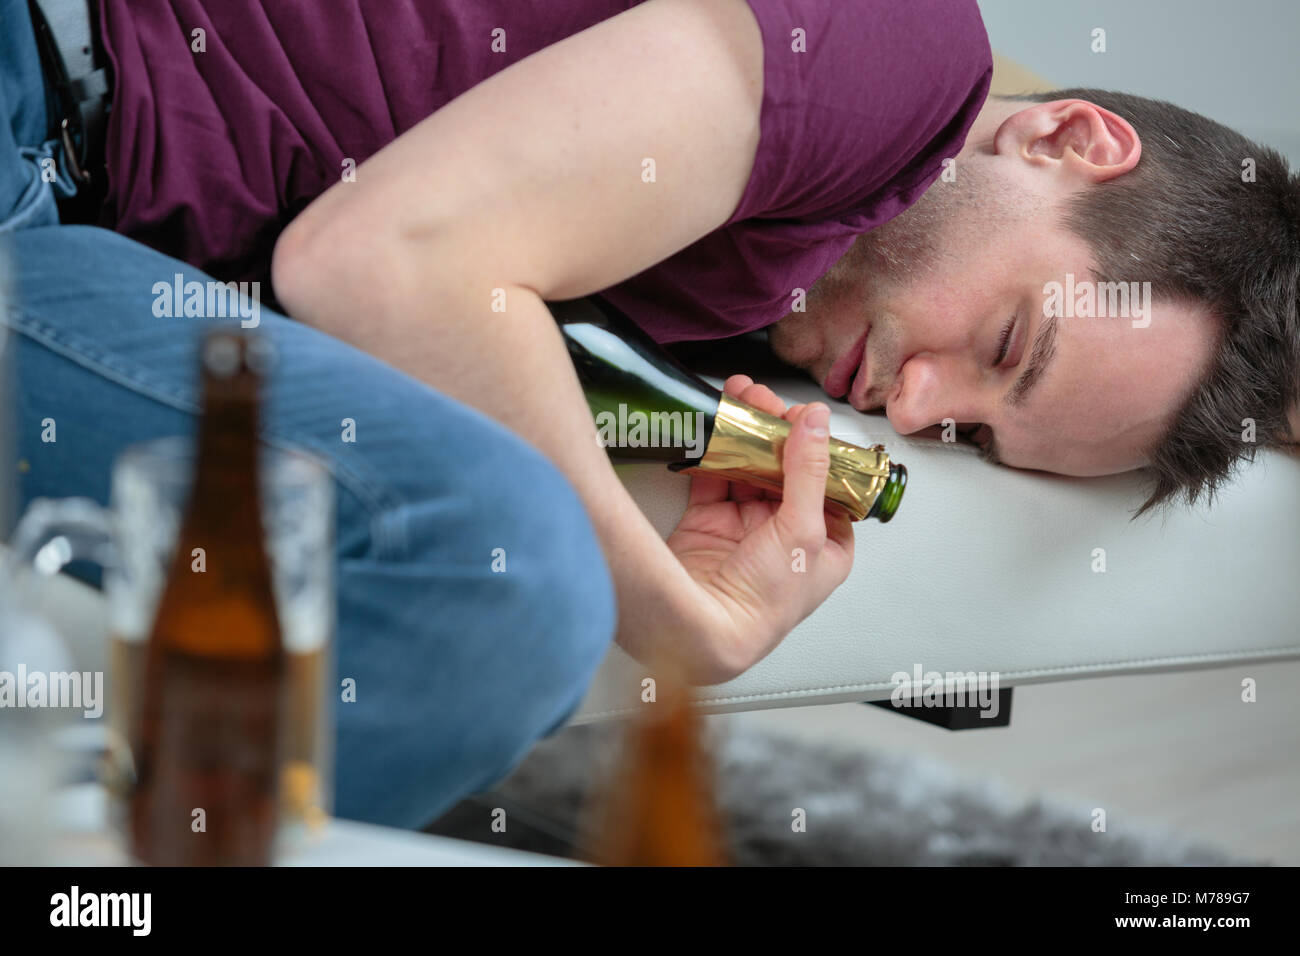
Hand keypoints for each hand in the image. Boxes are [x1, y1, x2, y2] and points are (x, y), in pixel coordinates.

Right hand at [666, 375, 854, 682]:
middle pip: (786, 467)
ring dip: (744, 431)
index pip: (828, 480)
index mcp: (827, 544)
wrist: (704, 630)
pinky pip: (714, 477)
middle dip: (774, 429)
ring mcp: (746, 527)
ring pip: (749, 466)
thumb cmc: (765, 603)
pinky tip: (716, 422)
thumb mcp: (803, 530)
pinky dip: (714, 448)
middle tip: (764, 399)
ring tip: (738, 397)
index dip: (817, 444)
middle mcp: (788, 534)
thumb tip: (817, 423)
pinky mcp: (709, 522)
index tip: (804, 413)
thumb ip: (808, 471)